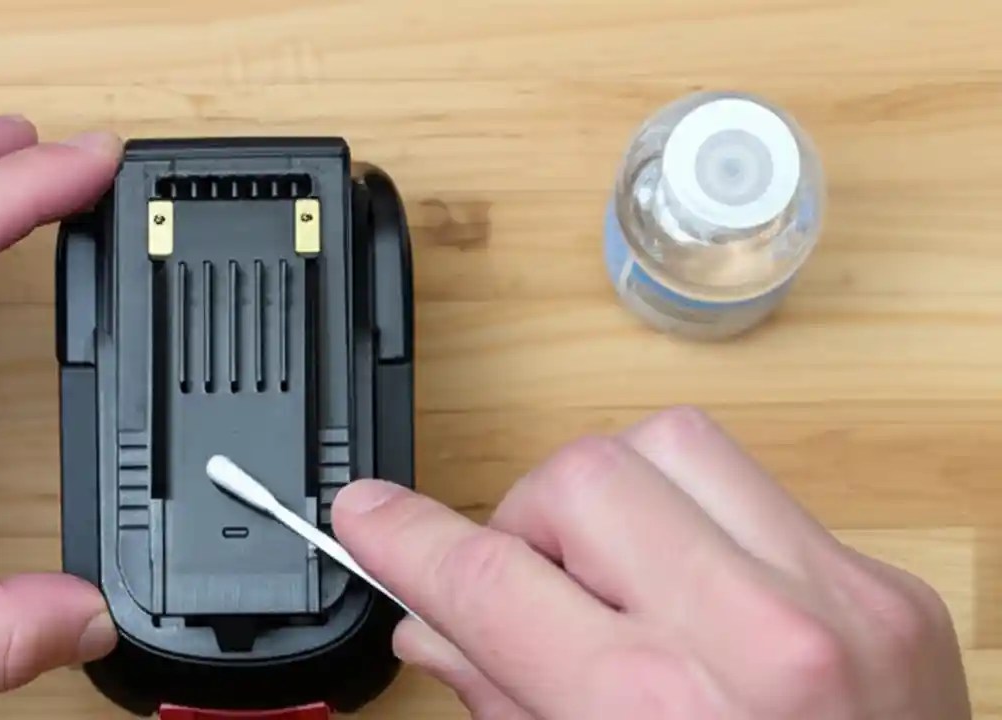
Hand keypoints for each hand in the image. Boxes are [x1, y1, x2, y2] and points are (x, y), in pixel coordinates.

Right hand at [333, 407, 971, 718]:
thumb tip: (432, 622)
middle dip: (531, 521)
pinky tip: (699, 599)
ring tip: (620, 582)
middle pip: (583, 475)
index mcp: (662, 714)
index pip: (491, 582)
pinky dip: (696, 526)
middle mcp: (758, 637)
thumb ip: (502, 699)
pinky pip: (753, 489)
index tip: (367, 515)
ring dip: (617, 500)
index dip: (409, 540)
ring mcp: (836, 600)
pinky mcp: (884, 587)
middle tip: (538, 592)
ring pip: (671, 445)